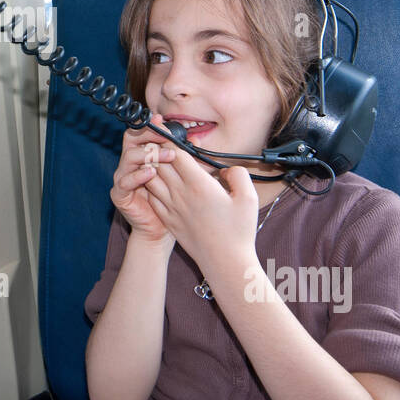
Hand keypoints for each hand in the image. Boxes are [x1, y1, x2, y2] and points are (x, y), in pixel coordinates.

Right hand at [110, 114, 178, 250]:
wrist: (159, 230)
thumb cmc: (170, 201)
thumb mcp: (178, 175)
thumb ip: (183, 157)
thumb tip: (195, 139)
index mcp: (140, 156)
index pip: (140, 133)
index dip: (150, 126)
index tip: (163, 121)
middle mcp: (128, 164)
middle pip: (132, 140)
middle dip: (149, 135)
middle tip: (167, 136)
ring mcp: (122, 178)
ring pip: (129, 157)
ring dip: (150, 154)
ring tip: (168, 156)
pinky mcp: (119, 194)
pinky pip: (125, 181)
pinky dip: (137, 176)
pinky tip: (151, 173)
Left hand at [143, 140, 260, 275]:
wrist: (225, 263)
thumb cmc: (239, 232)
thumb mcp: (249, 197)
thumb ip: (237, 174)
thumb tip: (224, 169)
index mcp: (199, 185)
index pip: (175, 153)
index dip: (173, 141)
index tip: (176, 136)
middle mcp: (180, 195)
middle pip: (159, 163)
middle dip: (159, 149)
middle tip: (164, 143)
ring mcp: (171, 208)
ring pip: (150, 179)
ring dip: (153, 167)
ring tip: (161, 160)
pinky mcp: (168, 220)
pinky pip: (152, 196)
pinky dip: (152, 185)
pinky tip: (160, 182)